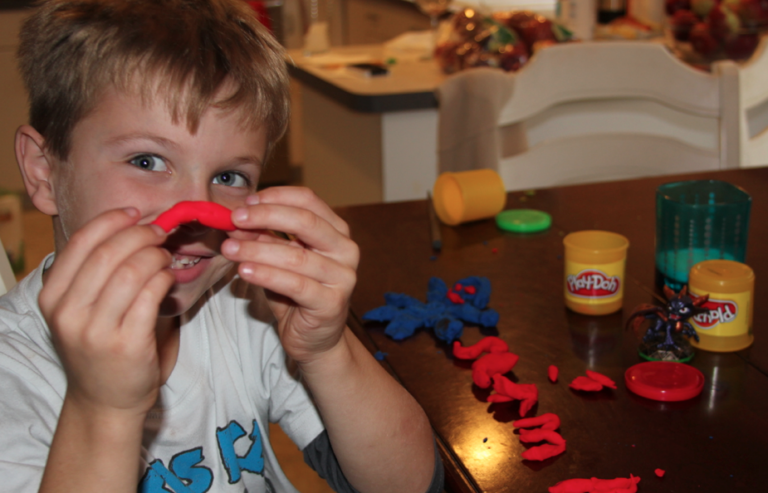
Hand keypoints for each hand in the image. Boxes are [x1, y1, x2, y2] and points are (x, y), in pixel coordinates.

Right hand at [39, 208, 174, 416]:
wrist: (105, 400)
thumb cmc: (100, 347)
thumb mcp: (83, 308)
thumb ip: (100, 272)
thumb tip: (135, 226)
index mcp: (53, 297)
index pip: (82, 243)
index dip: (113, 221)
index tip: (136, 214)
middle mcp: (68, 312)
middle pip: (109, 253)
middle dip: (141, 235)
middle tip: (160, 234)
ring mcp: (95, 330)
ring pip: (131, 271)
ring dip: (156, 257)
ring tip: (165, 258)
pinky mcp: (126, 344)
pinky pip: (150, 296)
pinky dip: (164, 279)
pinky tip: (169, 279)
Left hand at [222, 187, 358, 363]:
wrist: (313, 339)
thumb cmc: (297, 294)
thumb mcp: (279, 259)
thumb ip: (264, 238)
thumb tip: (236, 219)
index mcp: (337, 231)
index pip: (308, 200)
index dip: (275, 197)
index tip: (246, 202)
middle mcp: (346, 250)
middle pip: (305, 221)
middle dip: (265, 216)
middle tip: (234, 219)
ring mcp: (343, 277)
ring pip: (296, 255)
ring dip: (257, 249)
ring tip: (230, 248)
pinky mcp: (332, 303)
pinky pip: (295, 284)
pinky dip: (266, 275)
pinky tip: (244, 271)